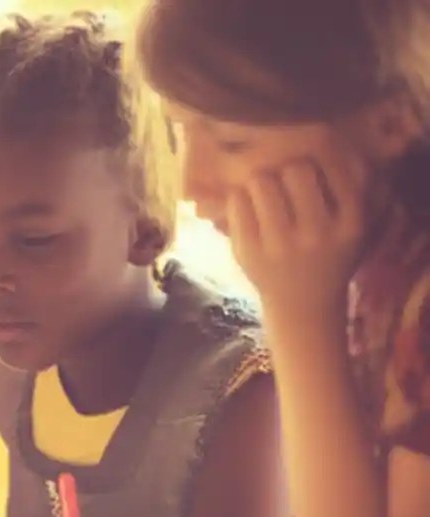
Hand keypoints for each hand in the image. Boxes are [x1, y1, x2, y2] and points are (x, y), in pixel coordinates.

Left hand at [226, 146, 367, 311]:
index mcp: (350, 223)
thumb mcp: (353, 226)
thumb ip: (351, 187)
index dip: (319, 158)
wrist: (303, 306)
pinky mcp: (248, 251)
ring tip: (265, 192)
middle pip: (295, 169)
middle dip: (286, 169)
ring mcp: (279, 245)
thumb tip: (329, 138)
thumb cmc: (328, 256)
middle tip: (283, 180)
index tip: (311, 162)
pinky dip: (240, 197)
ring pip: (261, 181)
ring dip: (261, 180)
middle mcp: (317, 234)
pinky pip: (237, 201)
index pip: (335, 168)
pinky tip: (249, 208)